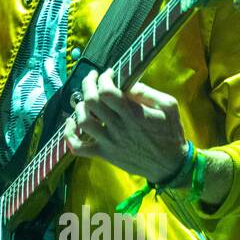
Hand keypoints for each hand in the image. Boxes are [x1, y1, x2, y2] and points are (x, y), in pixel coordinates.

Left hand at [64, 68, 188, 184]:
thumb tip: (127, 83)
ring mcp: (109, 143)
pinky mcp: (105, 155)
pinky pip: (78, 147)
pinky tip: (71, 123)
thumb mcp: (169, 107)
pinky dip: (69, 135)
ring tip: (86, 100)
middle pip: (92, 102)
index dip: (103, 78)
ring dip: (80, 107)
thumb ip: (147, 93)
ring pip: (83, 121)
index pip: (107, 92)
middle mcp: (119, 128)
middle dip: (88, 84)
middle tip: (92, 78)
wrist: (170, 165)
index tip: (108, 73)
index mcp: (134, 115)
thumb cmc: (170, 133)